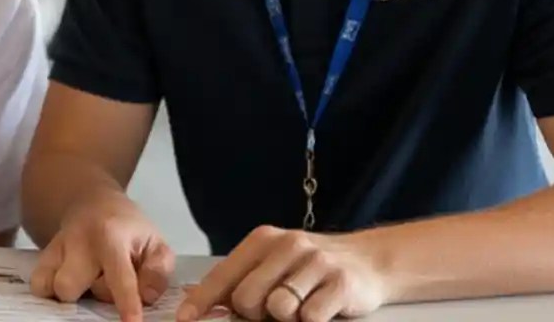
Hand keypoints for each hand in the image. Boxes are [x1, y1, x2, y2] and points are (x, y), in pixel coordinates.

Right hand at [30, 189, 174, 321]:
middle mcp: (78, 241)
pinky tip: (68, 282)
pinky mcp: (43, 255)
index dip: (126, 304)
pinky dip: (50, 290)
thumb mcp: (155, 243)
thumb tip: (146, 297)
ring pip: (48, 286)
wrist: (94, 201)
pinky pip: (37, 283)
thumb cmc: (128, 229)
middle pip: (68, 286)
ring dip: (68, 294)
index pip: (119, 277)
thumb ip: (157, 271)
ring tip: (86, 283)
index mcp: (111, 236)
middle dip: (86, 296)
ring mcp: (56, 247)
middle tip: (103, 283)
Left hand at [178, 226, 387, 321]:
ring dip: (286, 318)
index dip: (201, 301)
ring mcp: (315, 263)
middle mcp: (287, 246)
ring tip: (300, 305)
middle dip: (253, 314)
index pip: (223, 274)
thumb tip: (203, 306)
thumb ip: (244, 280)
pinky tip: (320, 307)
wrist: (369, 260)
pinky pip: (310, 318)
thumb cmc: (311, 268)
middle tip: (273, 310)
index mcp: (263, 240)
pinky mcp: (340, 283)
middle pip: (246, 298)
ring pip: (278, 309)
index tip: (185, 319)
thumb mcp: (275, 262)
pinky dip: (312, 320)